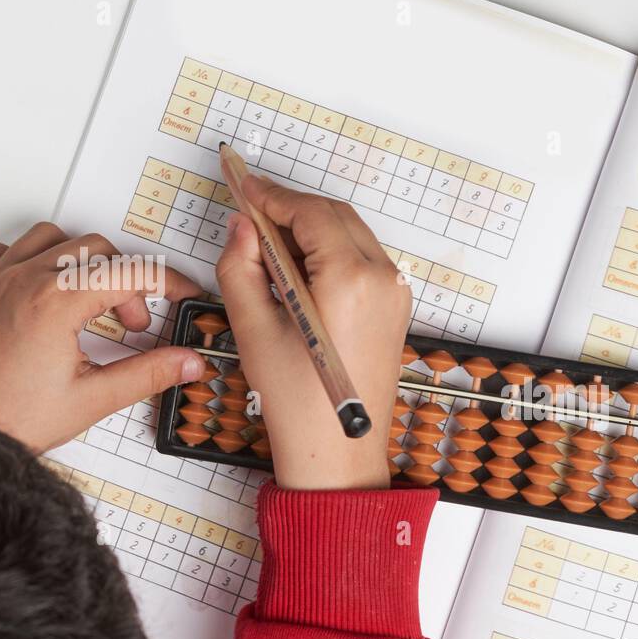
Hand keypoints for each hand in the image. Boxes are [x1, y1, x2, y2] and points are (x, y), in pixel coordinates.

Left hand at [0, 223, 204, 452]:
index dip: (167, 282)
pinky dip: (33, 261)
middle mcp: (22, 282)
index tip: (183, 294)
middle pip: (96, 250)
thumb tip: (186, 362)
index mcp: (54, 302)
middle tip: (132, 322)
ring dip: (82, 262)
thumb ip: (149, 374)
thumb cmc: (8, 419)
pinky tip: (45, 292)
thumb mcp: (94, 399)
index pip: (130, 273)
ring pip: (51, 239)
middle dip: (126, 280)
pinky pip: (5, 251)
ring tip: (91, 300)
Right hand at [215, 176, 408, 489]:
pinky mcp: (394, 310)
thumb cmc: (299, 403)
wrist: (338, 453)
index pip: (309, 213)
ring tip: (267, 250)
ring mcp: (395, 295)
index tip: (243, 185)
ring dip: (310, 231)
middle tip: (250, 215)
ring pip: (351, 235)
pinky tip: (297, 274)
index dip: (271, 195)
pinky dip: (330, 253)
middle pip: (334, 216)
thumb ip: (242, 266)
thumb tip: (243, 228)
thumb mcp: (254, 328)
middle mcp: (383, 281)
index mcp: (351, 280)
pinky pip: (363, 261)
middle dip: (290, 209)